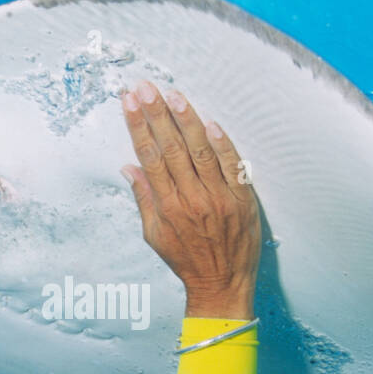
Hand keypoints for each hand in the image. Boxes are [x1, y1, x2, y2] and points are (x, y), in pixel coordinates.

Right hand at [121, 82, 260, 319]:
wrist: (222, 286)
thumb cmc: (187, 261)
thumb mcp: (155, 236)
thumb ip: (143, 199)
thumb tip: (129, 168)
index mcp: (168, 207)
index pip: (150, 157)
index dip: (138, 127)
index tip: (130, 103)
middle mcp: (192, 200)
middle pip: (171, 148)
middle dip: (157, 114)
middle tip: (146, 87)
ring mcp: (219, 199)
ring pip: (201, 151)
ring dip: (187, 120)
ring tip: (174, 95)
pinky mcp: (243, 200)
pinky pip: (233, 166)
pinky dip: (222, 145)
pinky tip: (210, 123)